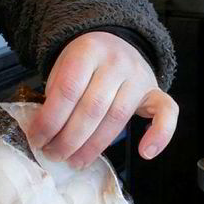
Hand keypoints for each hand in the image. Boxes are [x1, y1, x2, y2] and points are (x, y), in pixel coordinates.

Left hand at [30, 32, 177, 168]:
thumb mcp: (63, 65)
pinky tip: (145, 153)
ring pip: (117, 118)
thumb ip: (56, 92)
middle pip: (91, 108)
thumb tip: (45, 131)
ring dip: (94, 146)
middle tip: (53, 154)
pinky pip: (167, 113)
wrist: (115, 42)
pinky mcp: (156, 90)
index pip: (67, 90)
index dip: (49, 119)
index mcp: (87, 50)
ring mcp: (139, 76)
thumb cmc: (84, 63)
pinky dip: (160, 135)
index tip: (37, 139)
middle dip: (69, 138)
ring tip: (75, 161)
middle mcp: (116, 62)